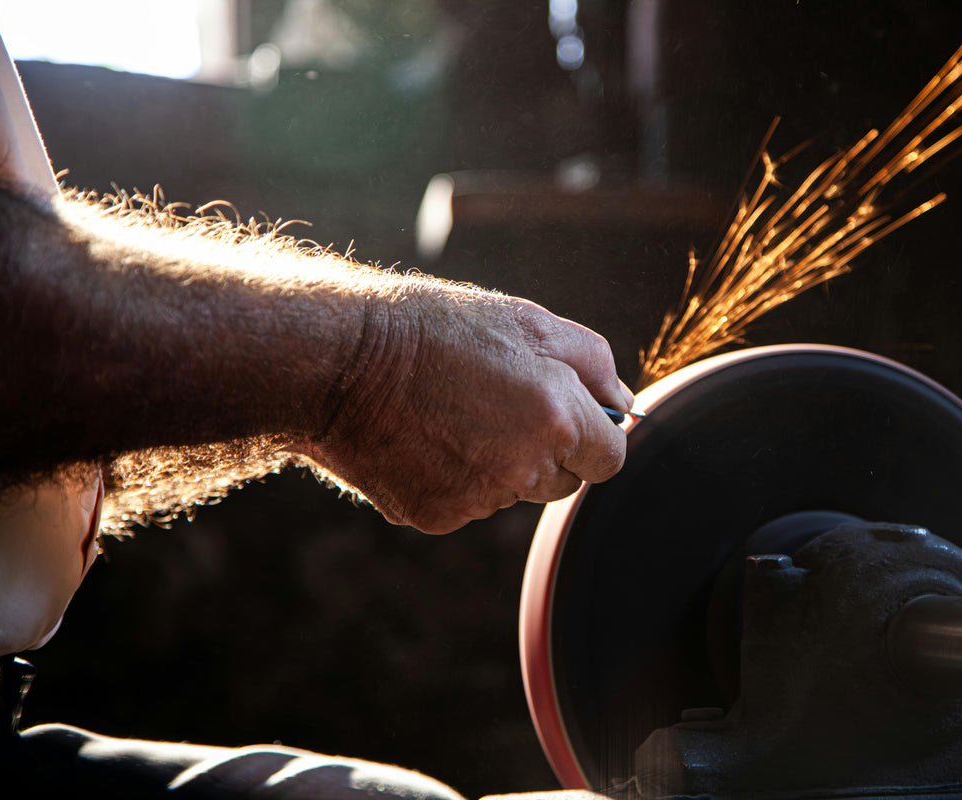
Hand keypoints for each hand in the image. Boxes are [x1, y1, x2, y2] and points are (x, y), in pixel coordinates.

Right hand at [292, 279, 632, 533]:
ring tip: (451, 413)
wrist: (338, 361)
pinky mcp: (437, 516)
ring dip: (496, 463)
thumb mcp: (525, 321)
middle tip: (497, 405)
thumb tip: (623, 404)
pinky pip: (466, 505)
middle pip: (562, 482)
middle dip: (546, 452)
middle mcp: (523, 465)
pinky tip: (424, 437)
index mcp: (555, 415)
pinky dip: (453, 478)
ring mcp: (478, 497)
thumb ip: (591, 365)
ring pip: (511, 493)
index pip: (610, 458)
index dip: (592, 437)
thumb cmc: (435, 329)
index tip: (567, 418)